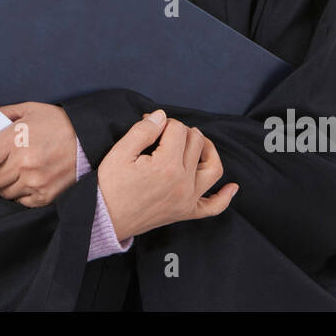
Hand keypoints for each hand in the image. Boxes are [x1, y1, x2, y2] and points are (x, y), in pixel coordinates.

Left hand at [0, 102, 77, 207]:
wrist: (90, 141)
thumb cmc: (59, 124)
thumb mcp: (30, 110)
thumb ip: (2, 115)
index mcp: (15, 140)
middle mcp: (23, 164)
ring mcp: (34, 182)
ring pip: (3, 193)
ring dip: (6, 183)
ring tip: (18, 169)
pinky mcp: (45, 196)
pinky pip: (20, 201)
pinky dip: (21, 192)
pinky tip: (30, 178)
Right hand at [97, 109, 237, 238]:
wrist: (104, 219)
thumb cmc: (109, 186)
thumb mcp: (119, 153)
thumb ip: (143, 131)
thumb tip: (161, 116)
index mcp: (167, 166)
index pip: (178, 129)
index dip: (163, 122)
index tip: (149, 125)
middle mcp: (183, 183)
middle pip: (196, 143)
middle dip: (182, 131)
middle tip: (164, 133)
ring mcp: (187, 199)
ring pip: (214, 168)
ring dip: (209, 151)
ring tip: (197, 143)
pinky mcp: (186, 212)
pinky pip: (213, 207)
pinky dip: (225, 196)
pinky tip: (231, 187)